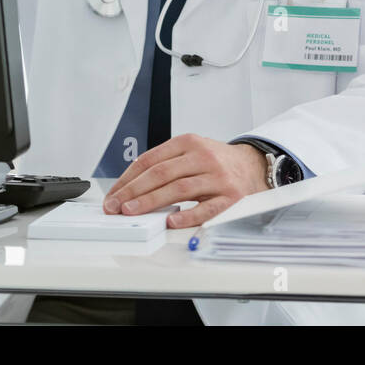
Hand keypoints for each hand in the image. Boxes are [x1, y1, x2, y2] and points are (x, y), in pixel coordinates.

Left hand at [102, 134, 268, 228]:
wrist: (252, 165)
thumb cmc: (214, 162)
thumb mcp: (190, 152)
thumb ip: (165, 165)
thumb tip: (130, 189)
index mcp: (188, 142)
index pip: (150, 160)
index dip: (127, 178)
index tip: (113, 194)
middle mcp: (202, 157)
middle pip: (161, 173)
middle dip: (133, 191)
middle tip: (116, 206)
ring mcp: (217, 177)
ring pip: (179, 189)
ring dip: (151, 202)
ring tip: (132, 212)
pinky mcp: (231, 197)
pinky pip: (207, 209)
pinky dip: (188, 216)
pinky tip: (171, 222)